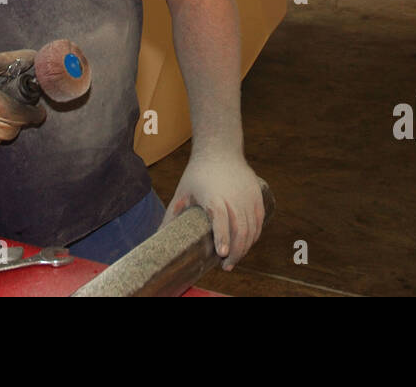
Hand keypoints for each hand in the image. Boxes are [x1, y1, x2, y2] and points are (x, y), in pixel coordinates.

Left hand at [162, 151, 264, 269]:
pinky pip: (259, 221)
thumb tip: (156, 237)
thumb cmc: (198, 173)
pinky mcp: (257, 195)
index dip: (223, 237)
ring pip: (251, 228)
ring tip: (234, 259)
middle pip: (240, 230)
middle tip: (226, 266)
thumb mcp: (182, 192)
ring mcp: (247, 196)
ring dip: (245, 247)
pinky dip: (254, 236)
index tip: (222, 254)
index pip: (221, 219)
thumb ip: (171, 215)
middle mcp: (234, 197)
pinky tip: (246, 245)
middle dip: (235, 252)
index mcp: (213, 196)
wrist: (220, 149)